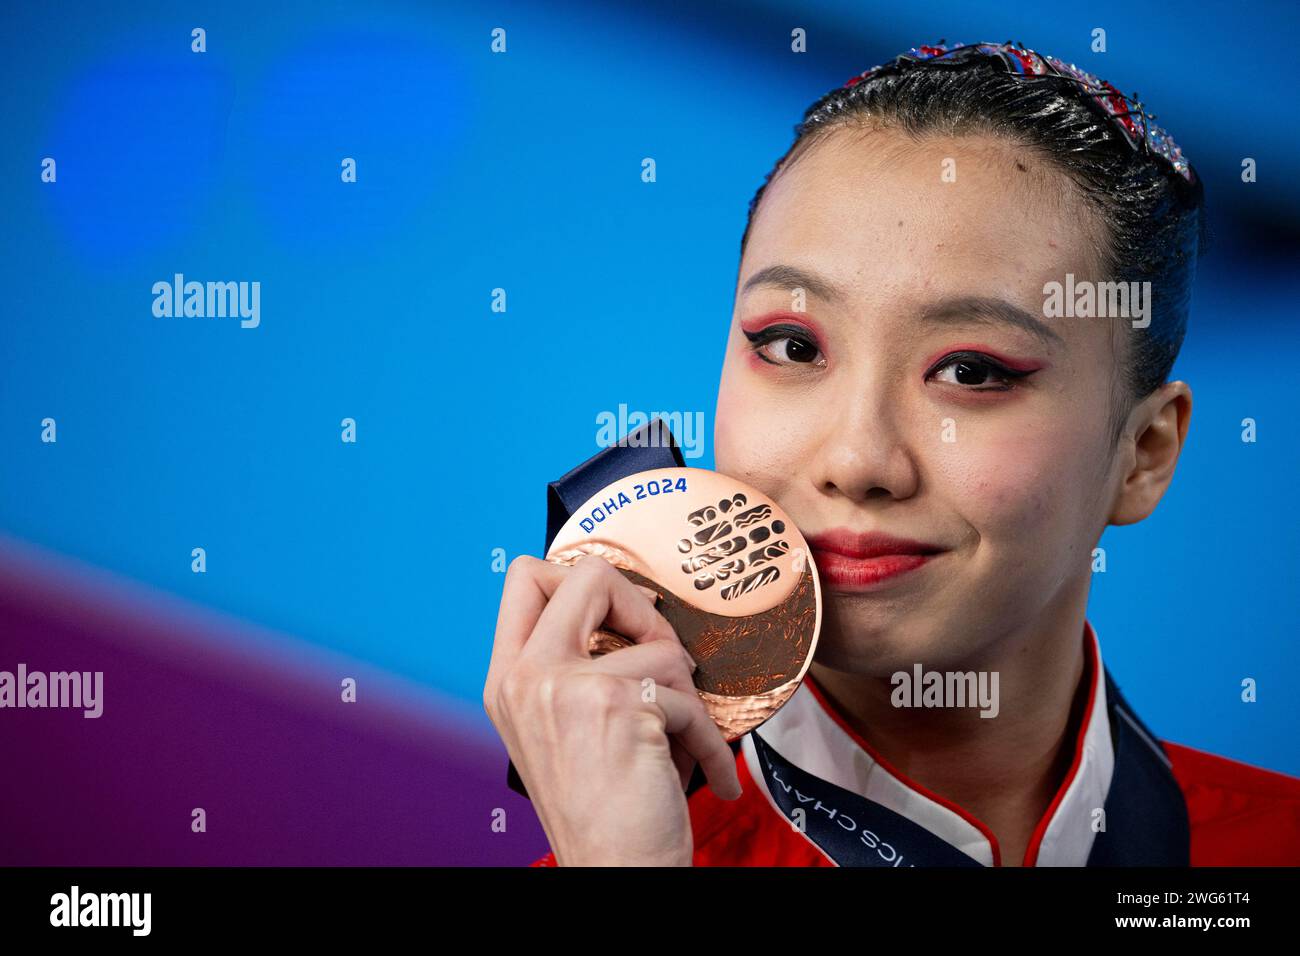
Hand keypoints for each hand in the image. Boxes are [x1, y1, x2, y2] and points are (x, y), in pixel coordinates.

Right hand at [484, 554, 742, 865]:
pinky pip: (688, 697)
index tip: (617, 615)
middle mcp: (526, 678)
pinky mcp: (617, 705)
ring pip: (659, 646)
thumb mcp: (560, 728)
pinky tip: (707, 768)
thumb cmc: (599, 811)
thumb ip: (573, 668)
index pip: (525, 578)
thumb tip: (630, 607)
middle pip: (587, 574)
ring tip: (675, 741)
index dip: (580, 578)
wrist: (614, 873)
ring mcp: (567, 686)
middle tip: (660, 651)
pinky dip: (708, 738)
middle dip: (642, 606)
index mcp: (508, 680)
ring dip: (685, 697)